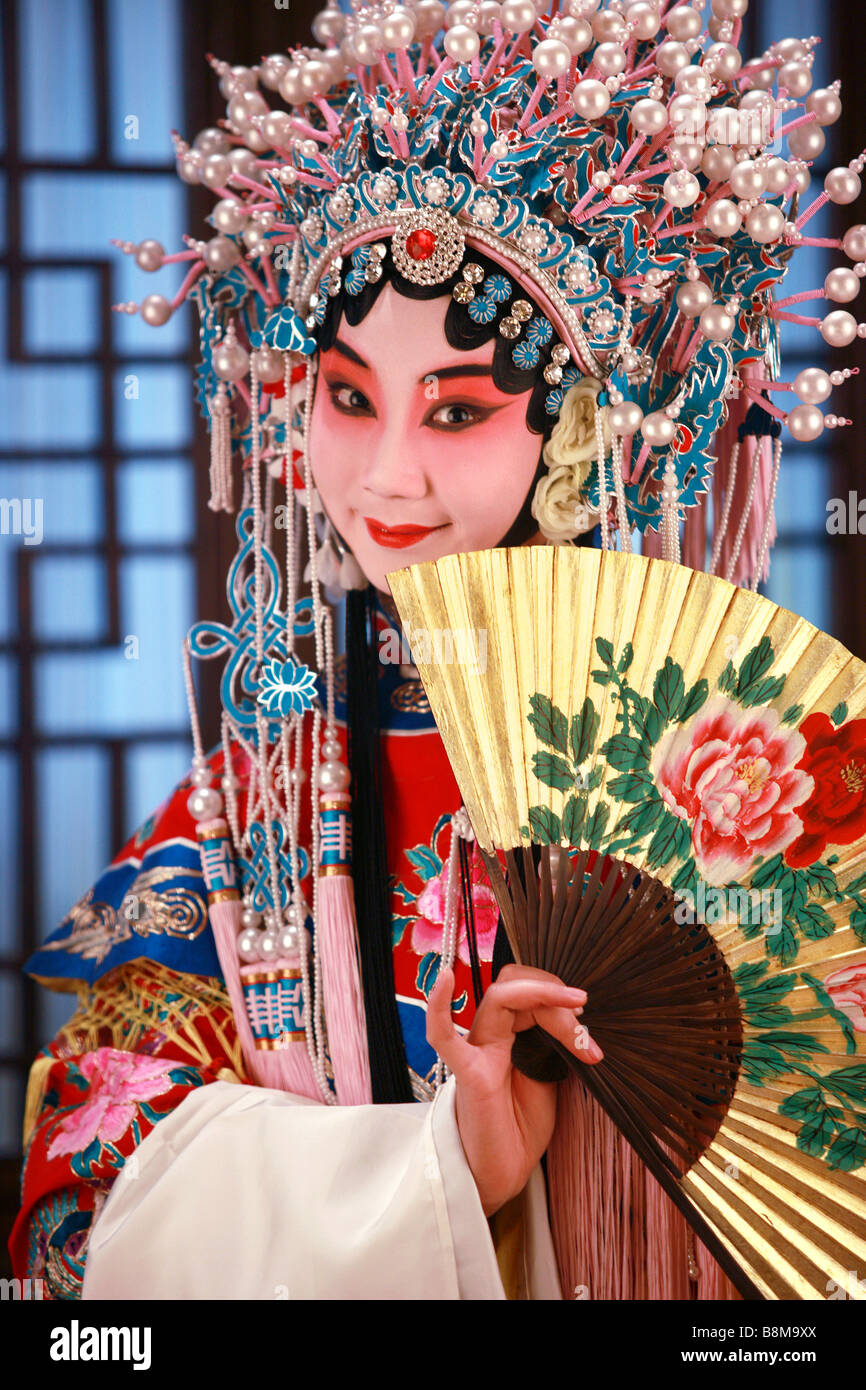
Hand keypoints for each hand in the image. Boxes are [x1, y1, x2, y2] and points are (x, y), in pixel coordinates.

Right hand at [426, 963, 603, 1216]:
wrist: (506, 1171)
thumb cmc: (522, 1125)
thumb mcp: (551, 1076)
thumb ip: (556, 1045)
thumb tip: (580, 1020)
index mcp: (511, 1034)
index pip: (532, 995)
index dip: (563, 1003)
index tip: (590, 1033)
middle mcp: (491, 1035)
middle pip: (518, 988)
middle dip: (556, 997)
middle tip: (585, 1029)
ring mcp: (477, 1051)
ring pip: (500, 999)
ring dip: (542, 996)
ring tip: (575, 1010)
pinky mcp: (468, 1075)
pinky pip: (444, 1038)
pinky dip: (439, 1008)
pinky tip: (445, 980)